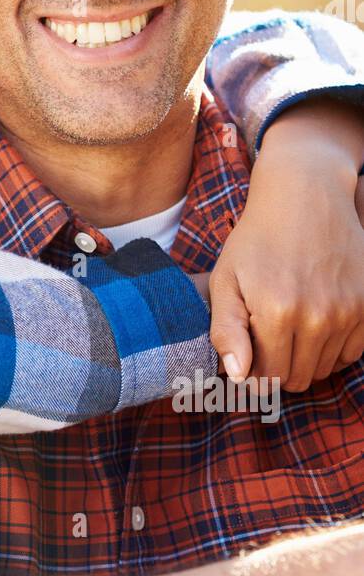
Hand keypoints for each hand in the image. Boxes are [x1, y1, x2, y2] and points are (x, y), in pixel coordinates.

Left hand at [209, 102, 363, 388]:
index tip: (250, 353)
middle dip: (279, 367)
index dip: (254, 372)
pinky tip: (316, 319)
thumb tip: (239, 377)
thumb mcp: (225, 280)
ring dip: (306, 356)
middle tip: (269, 335)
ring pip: (325, 369)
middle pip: (297, 378)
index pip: (266, 378)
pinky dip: (334, 346)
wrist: (305, 196)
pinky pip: (352, 354)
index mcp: (275, 312)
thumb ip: (226, 331)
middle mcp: (317, 316)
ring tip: (292, 320)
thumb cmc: (257, 240)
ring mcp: (348, 311)